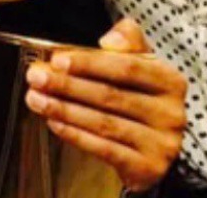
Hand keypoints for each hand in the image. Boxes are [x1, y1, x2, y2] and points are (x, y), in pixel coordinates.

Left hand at [24, 18, 186, 192]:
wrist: (156, 148)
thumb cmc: (141, 97)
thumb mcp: (141, 63)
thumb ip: (127, 40)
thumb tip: (109, 40)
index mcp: (170, 80)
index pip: (126, 67)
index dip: (89, 63)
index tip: (57, 59)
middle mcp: (171, 112)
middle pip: (110, 95)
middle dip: (66, 85)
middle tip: (36, 77)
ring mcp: (161, 143)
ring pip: (103, 123)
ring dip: (63, 109)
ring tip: (36, 98)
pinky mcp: (147, 167)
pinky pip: (104, 148)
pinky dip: (75, 134)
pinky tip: (54, 122)